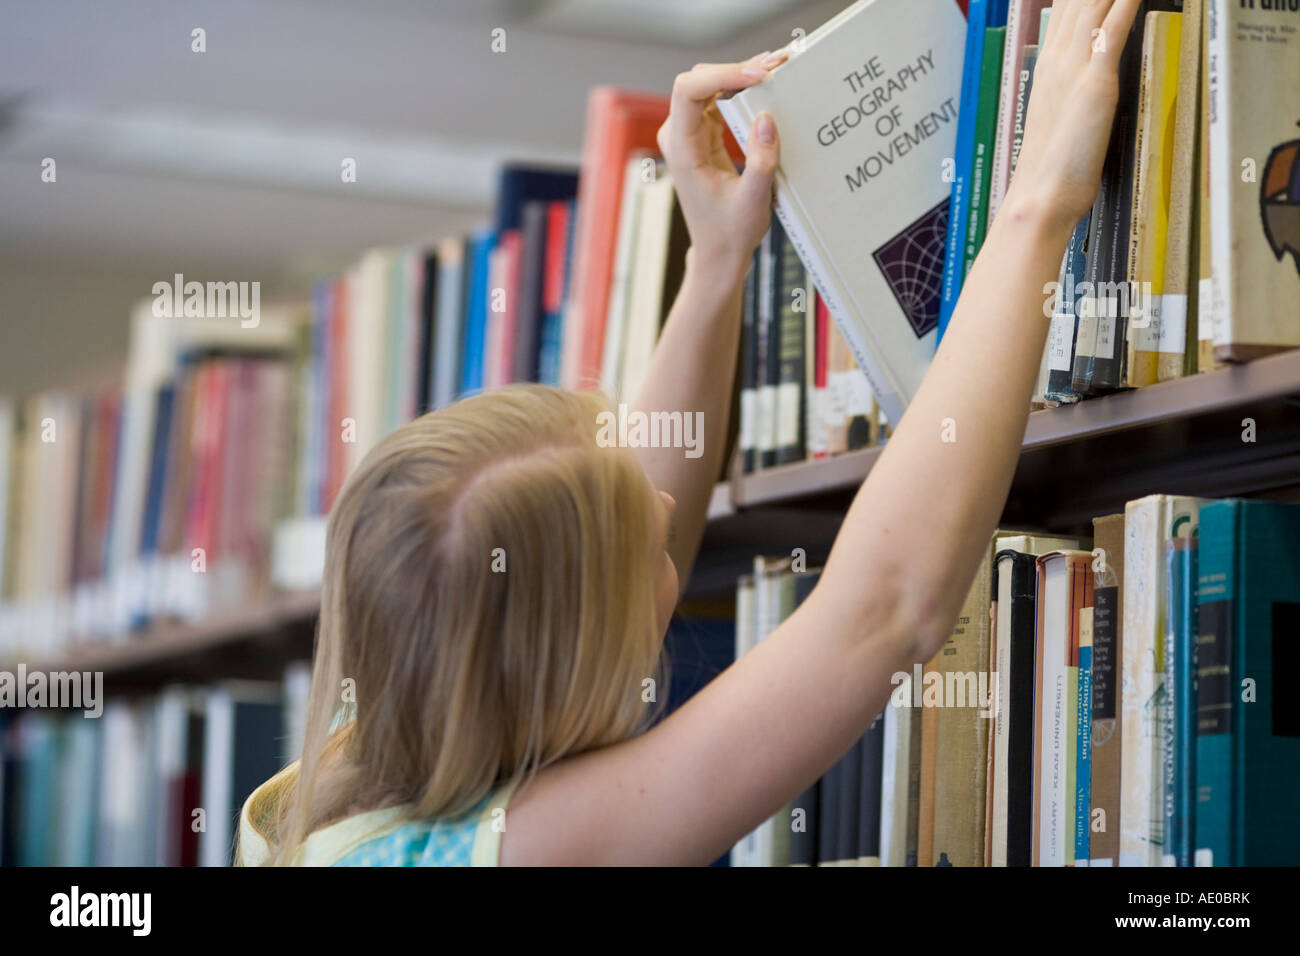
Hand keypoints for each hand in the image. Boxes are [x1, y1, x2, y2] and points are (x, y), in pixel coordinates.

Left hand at [657, 50, 787, 276]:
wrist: (718, 253)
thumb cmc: (730, 233)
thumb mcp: (753, 201)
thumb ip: (761, 161)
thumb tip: (766, 118)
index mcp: (683, 151)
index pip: (689, 91)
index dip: (723, 75)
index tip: (759, 77)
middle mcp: (679, 137)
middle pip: (699, 81)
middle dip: (736, 69)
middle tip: (776, 66)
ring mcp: (690, 134)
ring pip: (710, 86)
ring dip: (741, 75)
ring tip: (777, 69)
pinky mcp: (705, 135)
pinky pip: (720, 100)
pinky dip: (742, 90)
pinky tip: (767, 85)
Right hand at [1004, 0, 1142, 231]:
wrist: (1041, 197)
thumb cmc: (1052, 173)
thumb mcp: (1062, 125)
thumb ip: (1073, 100)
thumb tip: (1084, 97)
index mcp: (1047, 70)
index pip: (1067, 12)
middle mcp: (1057, 61)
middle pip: (1079, 0)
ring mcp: (1073, 69)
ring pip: (1094, 4)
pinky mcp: (1095, 82)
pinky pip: (1114, 27)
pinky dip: (1126, 2)